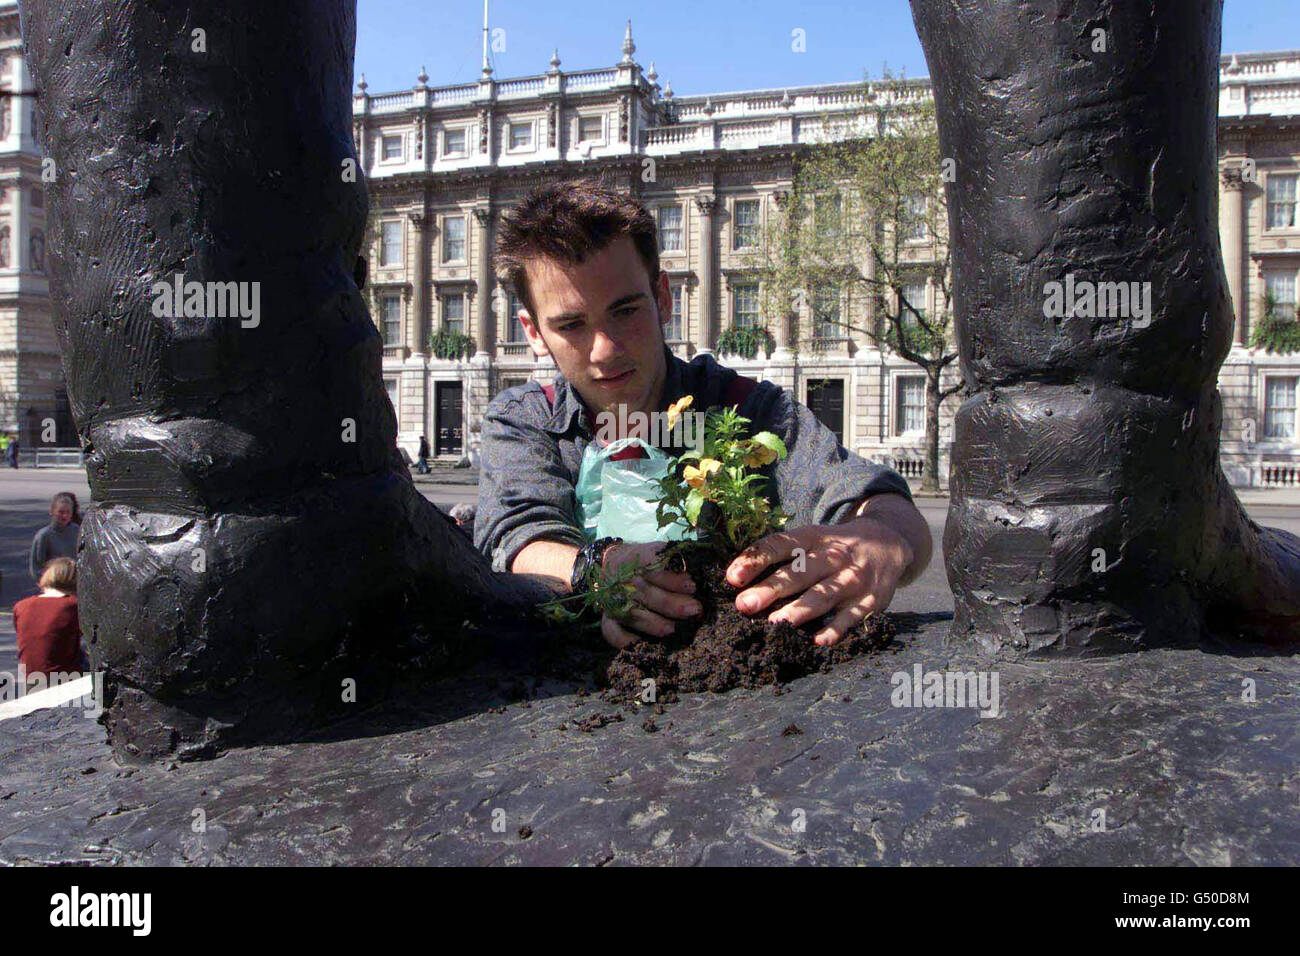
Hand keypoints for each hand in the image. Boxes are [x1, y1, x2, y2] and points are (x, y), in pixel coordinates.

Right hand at [598, 541, 701, 648]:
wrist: (612, 562)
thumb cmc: (646, 560)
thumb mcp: (660, 551)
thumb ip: (678, 560)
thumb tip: (701, 571)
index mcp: (639, 559)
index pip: (654, 568)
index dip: (673, 579)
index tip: (693, 586)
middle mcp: (625, 580)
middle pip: (647, 594)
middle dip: (672, 604)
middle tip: (694, 610)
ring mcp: (615, 600)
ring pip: (633, 614)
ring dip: (654, 624)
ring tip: (673, 629)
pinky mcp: (607, 616)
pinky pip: (612, 632)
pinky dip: (625, 641)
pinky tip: (643, 644)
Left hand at [725, 516, 914, 646]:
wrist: (889, 542)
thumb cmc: (834, 546)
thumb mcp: (812, 539)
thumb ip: (781, 555)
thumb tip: (738, 577)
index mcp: (814, 537)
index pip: (781, 545)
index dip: (756, 559)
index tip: (732, 576)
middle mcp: (834, 555)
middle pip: (800, 572)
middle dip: (772, 588)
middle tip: (745, 604)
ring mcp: (853, 578)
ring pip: (824, 595)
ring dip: (799, 610)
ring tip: (776, 623)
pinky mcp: (871, 600)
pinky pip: (851, 617)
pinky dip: (836, 629)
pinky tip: (818, 640)